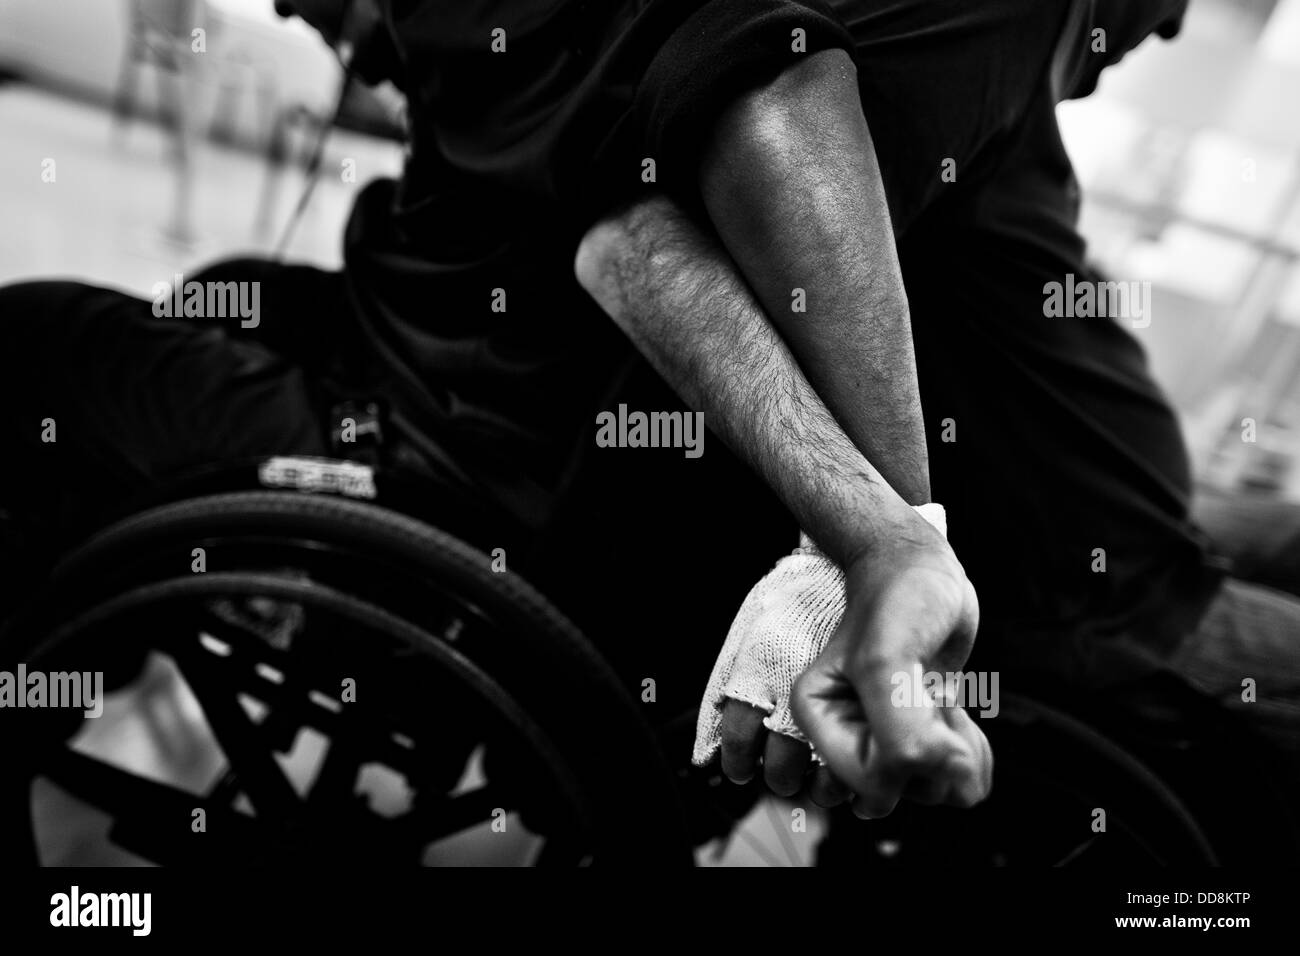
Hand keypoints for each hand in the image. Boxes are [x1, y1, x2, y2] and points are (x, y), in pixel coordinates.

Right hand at [788, 532, 991, 816]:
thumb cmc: (897, 600)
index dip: (910, 763)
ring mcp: (883, 738)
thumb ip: (899, 729)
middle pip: (896, 799)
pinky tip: (962, 718)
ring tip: (943, 700)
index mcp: (820, 719)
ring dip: (955, 753)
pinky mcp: (918, 735)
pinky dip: (973, 757)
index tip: (927, 711)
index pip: (868, 787)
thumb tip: (937, 775)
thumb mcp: (888, 660)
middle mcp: (847, 736)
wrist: (922, 570)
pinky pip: (953, 782)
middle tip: (933, 705)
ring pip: (929, 793)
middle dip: (931, 762)